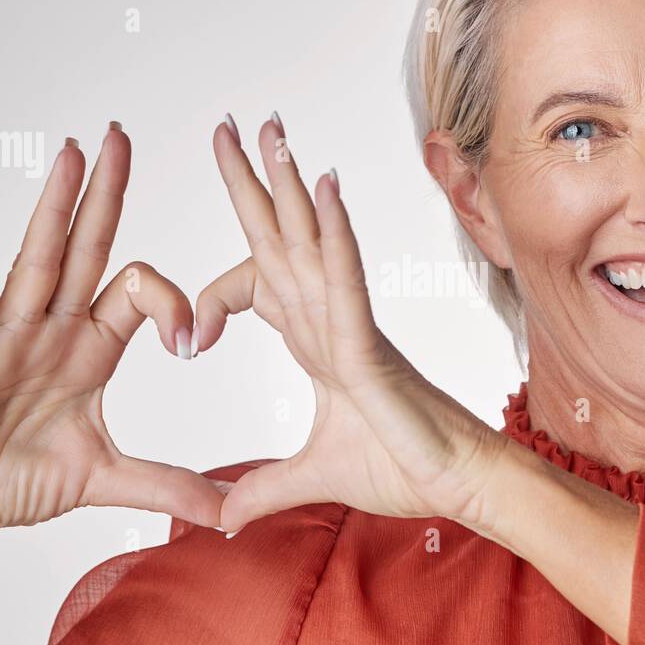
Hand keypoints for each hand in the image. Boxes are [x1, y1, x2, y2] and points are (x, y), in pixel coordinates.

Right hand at [0, 124, 225, 549]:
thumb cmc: (13, 480)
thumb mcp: (105, 478)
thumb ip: (167, 485)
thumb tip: (228, 511)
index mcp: (89, 350)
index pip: (138, 295)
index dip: (172, 305)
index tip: (191, 344)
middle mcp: (51, 331)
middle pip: (86, 250)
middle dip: (106, 196)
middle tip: (122, 136)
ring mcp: (5, 338)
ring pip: (37, 261)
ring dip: (56, 207)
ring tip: (74, 152)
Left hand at [195, 113, 508, 533]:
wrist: (461, 485)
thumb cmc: (406, 467)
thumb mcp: (313, 476)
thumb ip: (265, 490)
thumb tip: (224, 518)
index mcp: (316, 342)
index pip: (257, 290)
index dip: (214, 296)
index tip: (184, 337)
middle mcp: (330, 320)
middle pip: (280, 240)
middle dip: (252, 183)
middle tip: (228, 125)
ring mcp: (351, 325)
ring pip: (313, 242)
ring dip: (288, 184)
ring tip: (269, 129)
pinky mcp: (370, 345)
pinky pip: (346, 279)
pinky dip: (333, 233)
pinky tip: (320, 186)